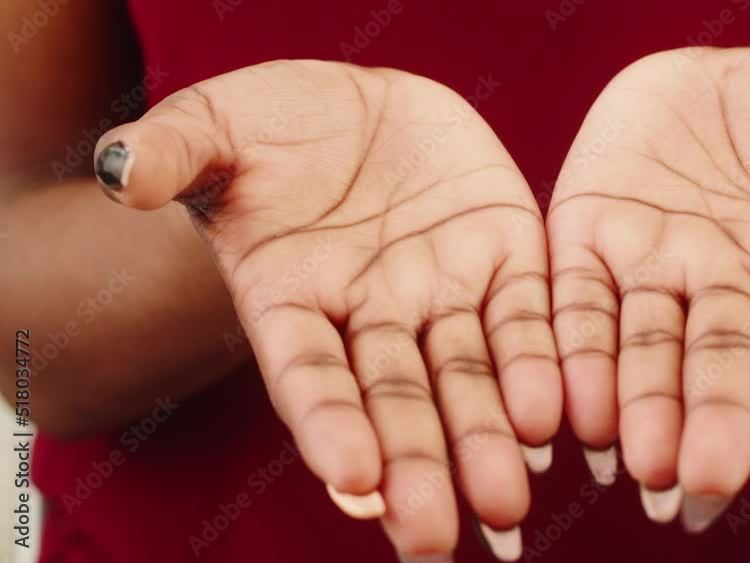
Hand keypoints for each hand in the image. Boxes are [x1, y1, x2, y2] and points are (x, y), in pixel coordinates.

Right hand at [95, 60, 560, 560]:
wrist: (356, 111)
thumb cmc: (270, 128)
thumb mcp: (214, 128)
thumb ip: (174, 152)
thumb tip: (121, 169)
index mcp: (293, 299)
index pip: (309, 373)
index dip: (329, 424)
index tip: (354, 480)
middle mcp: (372, 315)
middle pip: (395, 401)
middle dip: (416, 466)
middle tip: (434, 538)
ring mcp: (442, 290)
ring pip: (468, 375)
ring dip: (486, 437)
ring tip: (507, 500)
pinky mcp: (503, 254)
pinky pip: (526, 315)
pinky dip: (538, 364)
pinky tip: (553, 416)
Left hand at [546, 47, 749, 530]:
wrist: (706, 77)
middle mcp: (721, 290)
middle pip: (719, 365)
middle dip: (712, 421)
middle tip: (700, 481)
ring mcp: (650, 268)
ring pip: (644, 346)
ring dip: (640, 404)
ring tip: (637, 463)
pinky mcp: (586, 238)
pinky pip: (577, 302)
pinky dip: (574, 351)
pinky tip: (572, 408)